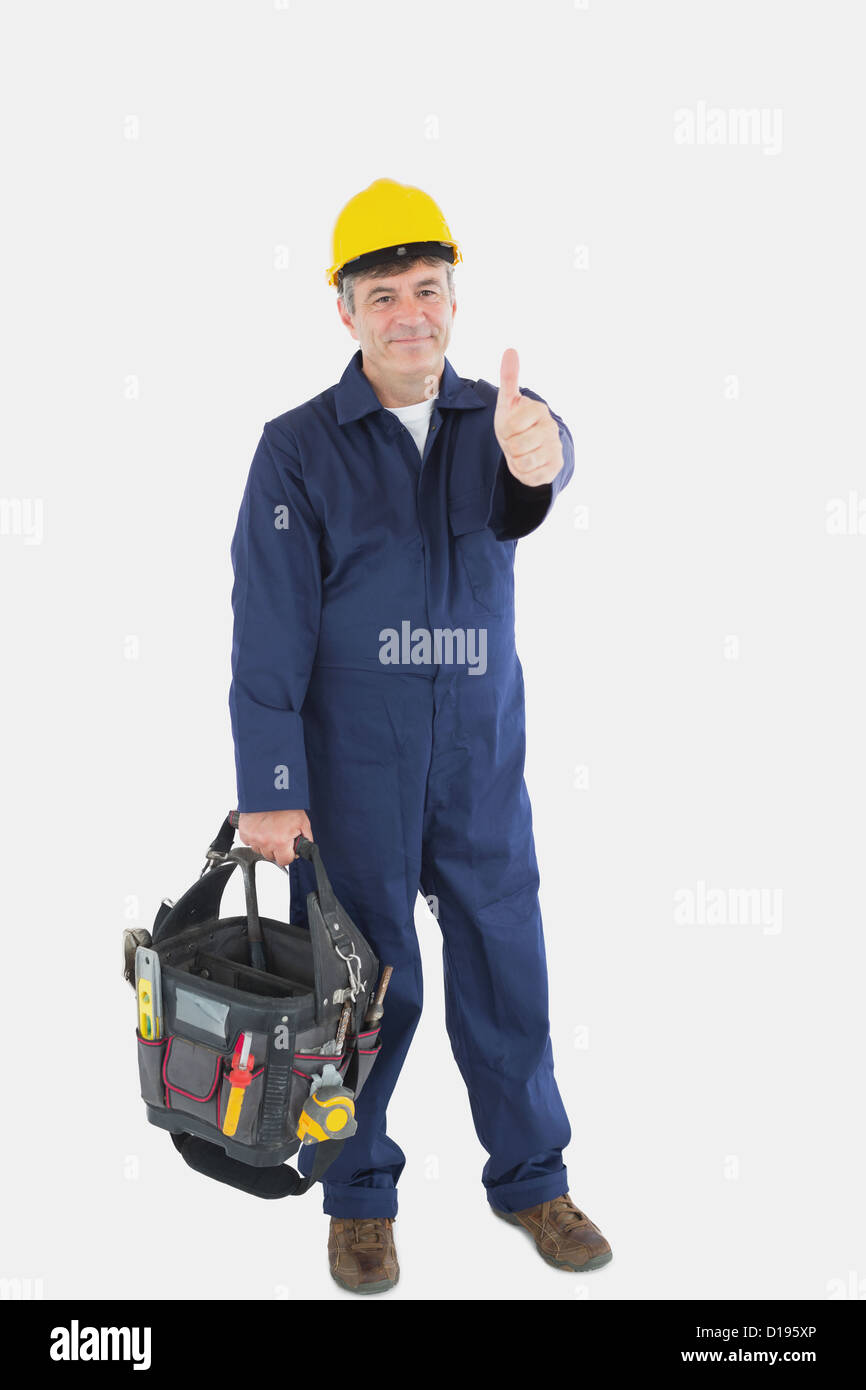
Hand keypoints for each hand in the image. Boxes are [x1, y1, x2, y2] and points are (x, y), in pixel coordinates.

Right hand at [237, 809, 312, 865]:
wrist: (269, 791)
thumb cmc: (285, 805)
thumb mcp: (303, 822)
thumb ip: (306, 839)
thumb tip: (304, 851)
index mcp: (281, 841)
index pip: (285, 861)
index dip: (288, 855)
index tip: (288, 848)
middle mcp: (266, 841)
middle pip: (271, 857)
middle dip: (277, 848)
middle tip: (280, 834)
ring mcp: (253, 838)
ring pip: (260, 850)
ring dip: (265, 843)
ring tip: (270, 828)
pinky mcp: (244, 833)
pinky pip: (250, 842)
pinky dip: (255, 837)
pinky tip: (261, 827)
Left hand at [493, 348, 563, 486]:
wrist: (529, 446)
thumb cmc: (516, 421)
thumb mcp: (508, 402)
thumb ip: (509, 378)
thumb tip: (510, 350)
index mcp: (539, 409)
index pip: (510, 426)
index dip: (505, 430)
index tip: (511, 427)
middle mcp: (551, 428)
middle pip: (516, 445)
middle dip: (510, 446)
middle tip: (515, 441)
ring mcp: (555, 448)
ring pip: (523, 462)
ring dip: (516, 460)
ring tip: (520, 451)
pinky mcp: (555, 467)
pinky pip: (530, 477)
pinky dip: (523, 473)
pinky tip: (527, 463)